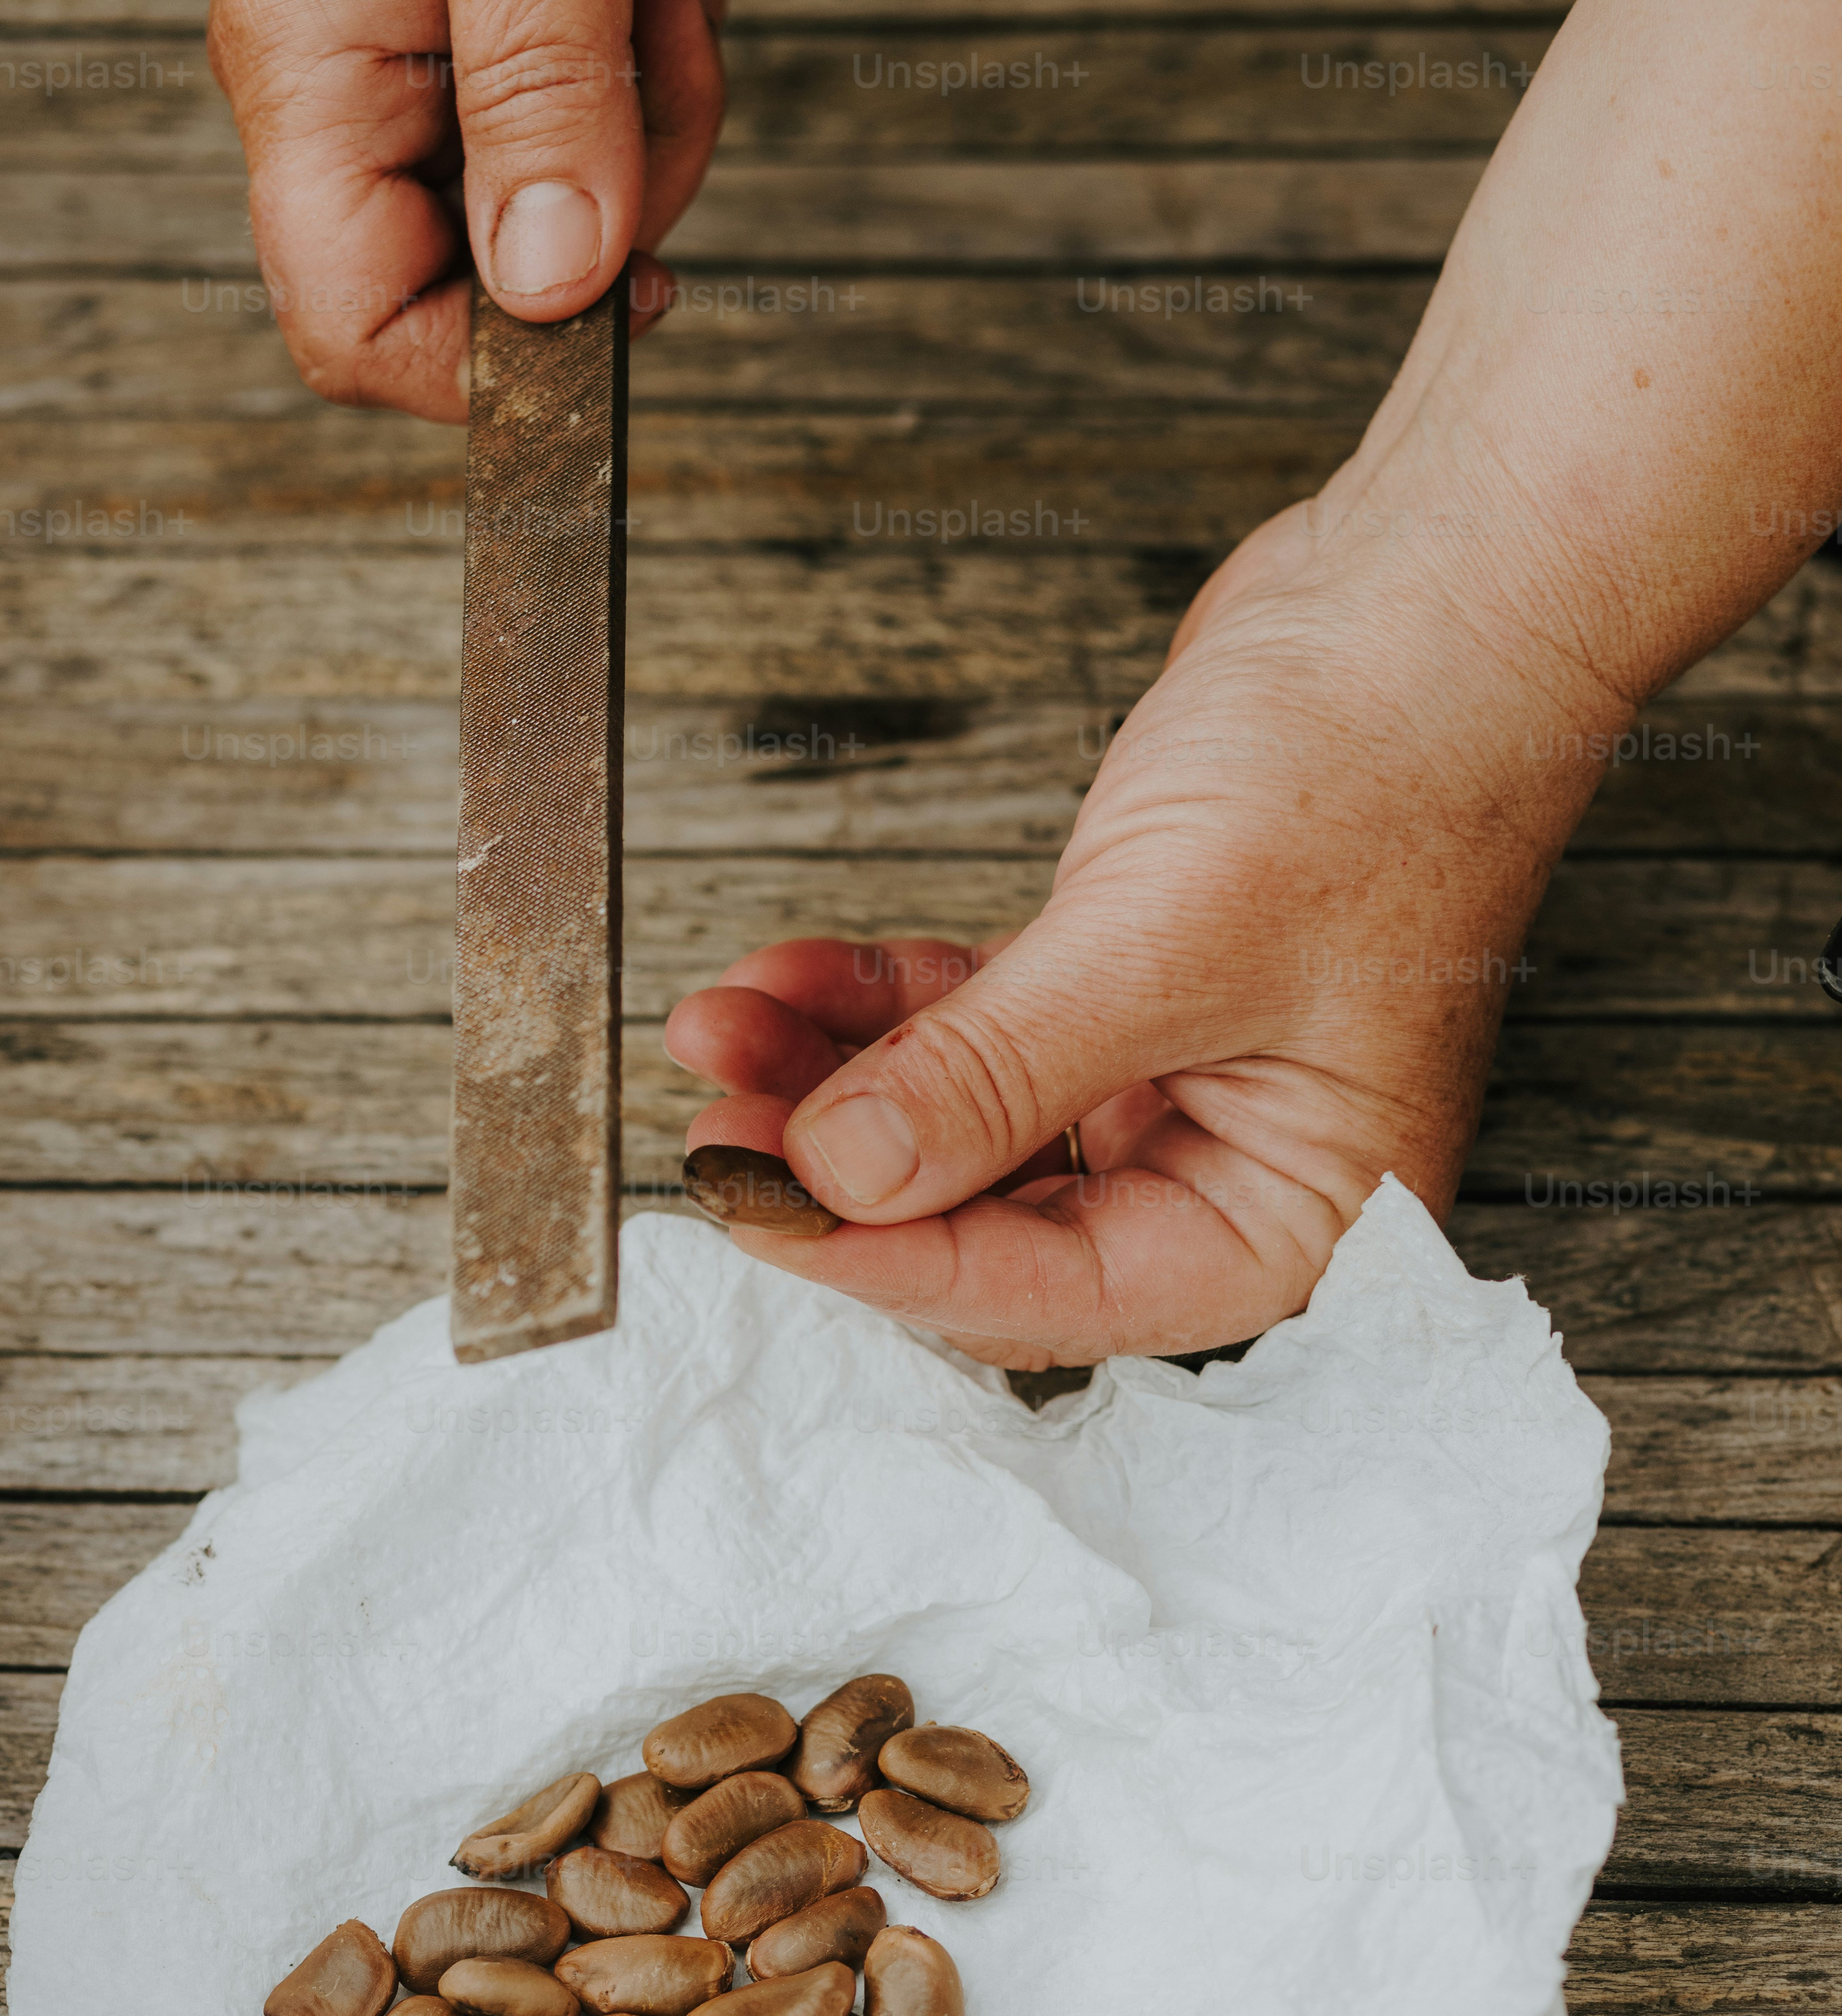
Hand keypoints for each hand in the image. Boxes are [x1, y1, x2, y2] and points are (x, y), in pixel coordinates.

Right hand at [207, 0, 724, 421]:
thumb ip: (538, 103)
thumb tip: (552, 287)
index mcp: (308, 79)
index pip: (360, 340)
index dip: (498, 361)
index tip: (630, 292)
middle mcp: (344, 90)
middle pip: (501, 273)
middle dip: (625, 182)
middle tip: (651, 41)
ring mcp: (411, 70)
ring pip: (574, 199)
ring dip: (655, 104)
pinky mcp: (479, 45)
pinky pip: (588, 119)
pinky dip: (644, 54)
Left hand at [664, 505, 1619, 1368]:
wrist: (1433, 593)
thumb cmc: (1374, 766)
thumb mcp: (1166, 943)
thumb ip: (995, 1078)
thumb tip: (843, 1182)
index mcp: (1289, 1221)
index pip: (1056, 1296)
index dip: (892, 1261)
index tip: (758, 1212)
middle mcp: (1231, 1178)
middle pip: (995, 1226)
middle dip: (844, 1173)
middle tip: (709, 1127)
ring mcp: (1174, 1086)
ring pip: (966, 1127)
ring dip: (833, 1081)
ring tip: (714, 1028)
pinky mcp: (1120, 995)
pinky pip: (974, 1033)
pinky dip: (879, 1007)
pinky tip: (779, 981)